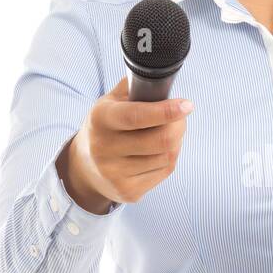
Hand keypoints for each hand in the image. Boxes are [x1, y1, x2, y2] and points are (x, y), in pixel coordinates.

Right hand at [56, 76, 193, 213]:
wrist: (85, 167)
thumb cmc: (107, 126)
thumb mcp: (112, 101)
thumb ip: (136, 88)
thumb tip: (166, 80)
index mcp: (100, 119)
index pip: (136, 116)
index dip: (166, 111)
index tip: (187, 105)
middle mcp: (104, 148)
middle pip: (161, 140)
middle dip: (179, 125)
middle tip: (180, 116)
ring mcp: (115, 174)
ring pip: (168, 156)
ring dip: (176, 142)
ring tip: (167, 133)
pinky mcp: (128, 191)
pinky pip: (165, 171)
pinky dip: (170, 157)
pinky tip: (159, 151)